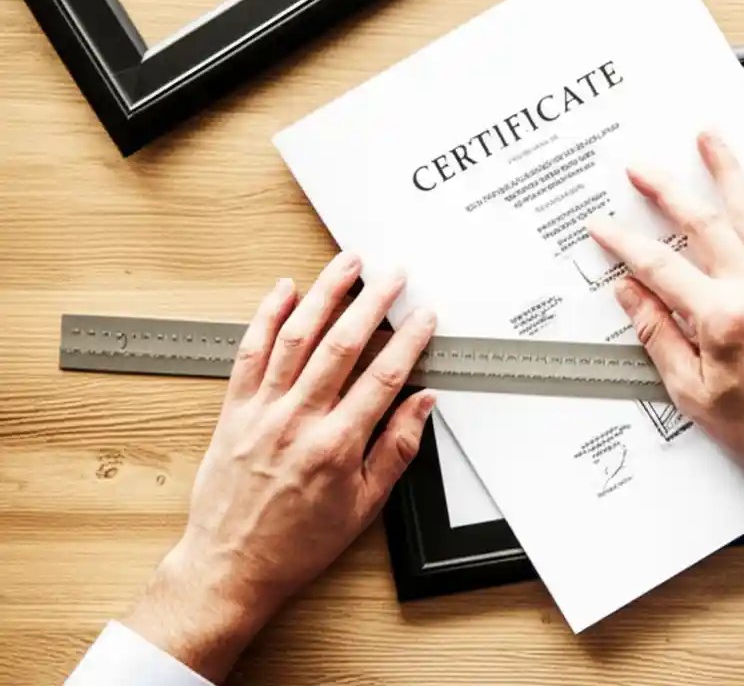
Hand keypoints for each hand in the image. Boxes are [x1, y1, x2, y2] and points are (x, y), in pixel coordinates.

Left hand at [122, 253, 436, 681]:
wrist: (231, 565)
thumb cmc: (297, 543)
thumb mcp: (363, 507)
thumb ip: (396, 450)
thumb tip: (421, 405)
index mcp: (336, 446)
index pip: (383, 378)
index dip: (409, 340)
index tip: (426, 316)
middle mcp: (297, 421)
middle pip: (342, 345)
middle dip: (373, 302)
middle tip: (393, 275)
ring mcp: (261, 411)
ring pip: (296, 337)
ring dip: (324, 294)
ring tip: (347, 264)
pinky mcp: (233, 410)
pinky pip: (250, 352)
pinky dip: (266, 316)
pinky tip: (284, 290)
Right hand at [588, 133, 743, 567]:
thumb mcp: (690, 391)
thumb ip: (658, 335)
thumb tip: (631, 294)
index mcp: (720, 319)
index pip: (659, 268)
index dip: (624, 244)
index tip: (601, 227)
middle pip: (702, 225)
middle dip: (665, 191)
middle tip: (640, 168)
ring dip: (726, 171)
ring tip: (709, 138)